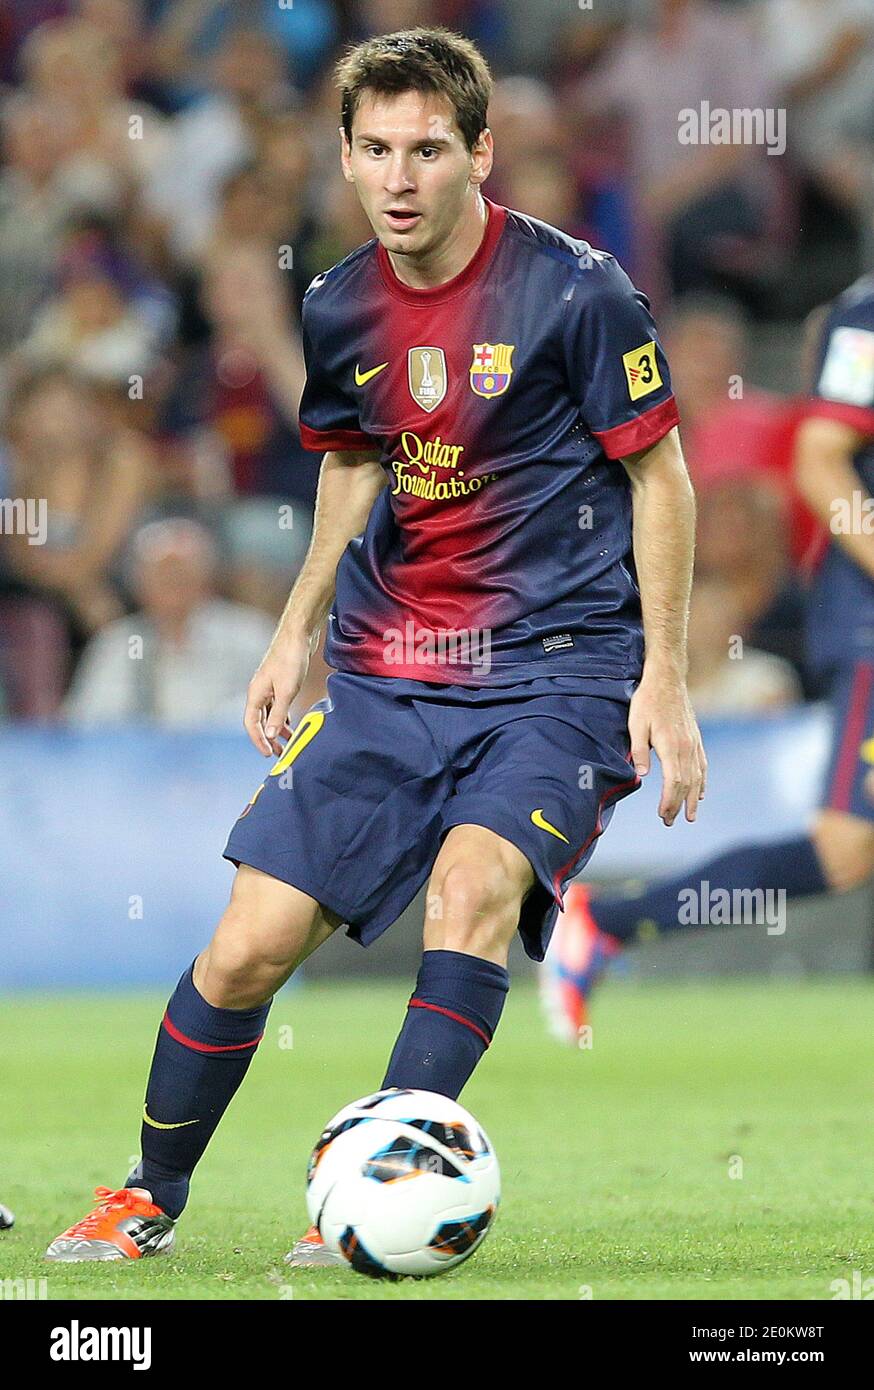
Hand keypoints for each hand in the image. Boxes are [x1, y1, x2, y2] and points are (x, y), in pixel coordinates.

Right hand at [244, 628, 310, 756]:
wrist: (298, 635)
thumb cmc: (291, 660)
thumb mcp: (286, 691)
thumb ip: (278, 715)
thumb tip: (268, 736)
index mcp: (255, 694)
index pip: (251, 724)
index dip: (258, 740)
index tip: (268, 754)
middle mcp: (259, 692)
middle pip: (258, 721)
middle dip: (267, 738)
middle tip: (278, 754)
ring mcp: (268, 687)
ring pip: (269, 714)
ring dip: (276, 730)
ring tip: (288, 743)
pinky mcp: (279, 683)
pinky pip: (277, 707)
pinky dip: (282, 718)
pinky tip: (291, 726)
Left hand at [628, 666, 706, 825]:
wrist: (667, 679)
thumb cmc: (647, 701)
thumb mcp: (636, 724)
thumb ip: (639, 750)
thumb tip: (642, 775)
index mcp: (671, 746)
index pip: (673, 782)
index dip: (669, 801)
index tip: (663, 815)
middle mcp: (687, 747)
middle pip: (686, 784)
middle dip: (679, 806)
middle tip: (670, 822)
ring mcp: (694, 744)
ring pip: (697, 778)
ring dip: (693, 799)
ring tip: (690, 816)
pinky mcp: (696, 739)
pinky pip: (703, 766)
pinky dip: (703, 782)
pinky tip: (701, 793)